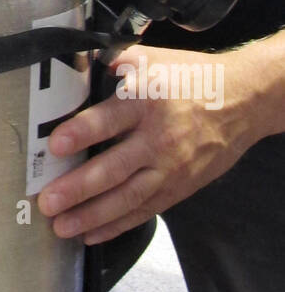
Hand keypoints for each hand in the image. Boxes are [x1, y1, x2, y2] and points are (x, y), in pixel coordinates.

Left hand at [36, 42, 270, 243]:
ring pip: (128, 198)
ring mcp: (170, 168)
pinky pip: (145, 211)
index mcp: (147, 100)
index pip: (110, 119)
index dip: (82, 132)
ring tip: (62, 226)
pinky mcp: (178, 188)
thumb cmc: (192, 77)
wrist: (242, 101)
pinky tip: (91, 233)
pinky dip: (117, 226)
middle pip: (115, 168)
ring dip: (92, 216)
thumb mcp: (152, 58)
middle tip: (48, 201)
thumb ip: (114, 60)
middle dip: (79, 188)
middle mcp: (158, 138)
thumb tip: (76, 58)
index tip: (56, 145)